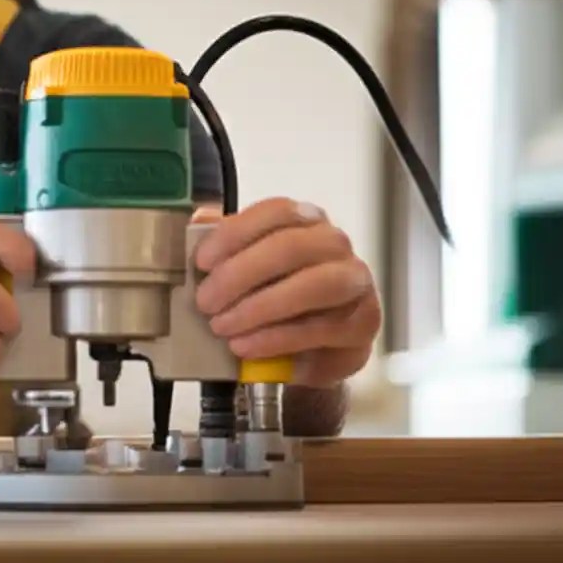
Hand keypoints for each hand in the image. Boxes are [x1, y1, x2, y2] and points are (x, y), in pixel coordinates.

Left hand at [191, 198, 380, 387]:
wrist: (308, 350)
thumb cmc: (274, 296)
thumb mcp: (246, 268)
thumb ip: (226, 242)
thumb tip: (200, 220)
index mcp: (306, 220)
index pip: (276, 212)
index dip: (236, 233)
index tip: (202, 262)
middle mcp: (334, 244)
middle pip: (291, 247)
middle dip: (240, 275)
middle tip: (205, 302)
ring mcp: (355, 282)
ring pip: (312, 286)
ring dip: (260, 307)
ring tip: (222, 327)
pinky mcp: (362, 323)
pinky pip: (320, 328)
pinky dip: (277, 339)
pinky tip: (246, 346)